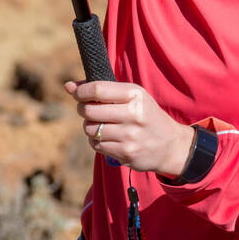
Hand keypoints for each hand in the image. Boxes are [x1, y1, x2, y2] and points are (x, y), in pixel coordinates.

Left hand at [66, 80, 195, 176]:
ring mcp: (129, 135)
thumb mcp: (132, 97)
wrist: (170, 145)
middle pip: (89, 111)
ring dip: (89, 127)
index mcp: (136, 95)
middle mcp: (133, 114)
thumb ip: (102, 90)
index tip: (77, 94)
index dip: (81, 92)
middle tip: (88, 110)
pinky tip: (108, 138)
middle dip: (83, 110)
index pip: (97, 90)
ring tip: (101, 125)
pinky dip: (96, 141)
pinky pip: (96, 145)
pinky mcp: (125, 153)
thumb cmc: (146, 116)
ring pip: (90, 129)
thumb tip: (68, 86)